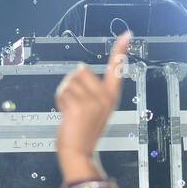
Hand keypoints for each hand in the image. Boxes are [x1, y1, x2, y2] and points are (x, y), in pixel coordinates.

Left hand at [55, 32, 131, 165]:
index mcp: (110, 97)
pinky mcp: (79, 106)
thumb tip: (80, 67)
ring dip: (64, 93)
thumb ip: (90, 89)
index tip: (127, 35)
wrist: (78, 152)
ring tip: (70, 109)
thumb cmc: (83, 131)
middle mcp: (104, 97)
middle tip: (75, 103)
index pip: (117, 69)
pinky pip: (63, 92)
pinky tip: (66, 113)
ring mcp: (92, 102)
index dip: (120, 50)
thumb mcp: (94, 109)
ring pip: (70, 81)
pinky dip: (59, 100)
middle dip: (72, 83)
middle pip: (81, 71)